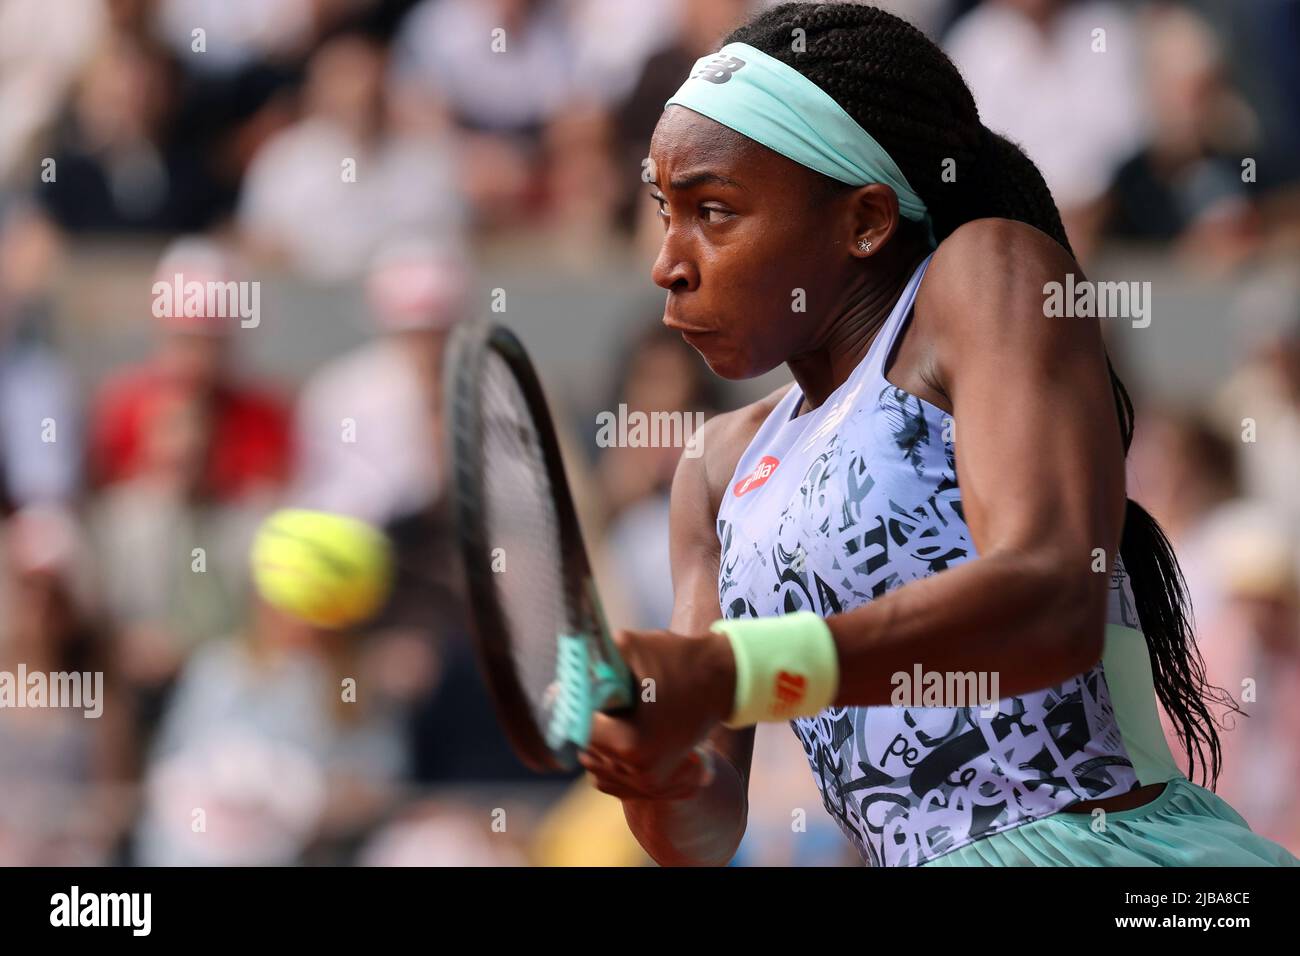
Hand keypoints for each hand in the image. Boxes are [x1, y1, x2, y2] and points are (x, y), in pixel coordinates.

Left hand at [580, 627, 733, 800]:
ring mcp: (649, 784)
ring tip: (613, 714)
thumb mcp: (630, 646)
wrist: (721, 680)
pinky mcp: (657, 786)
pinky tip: (619, 734)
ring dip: (596, 741)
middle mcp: (640, 771)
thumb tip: (560, 678)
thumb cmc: (677, 660)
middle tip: (596, 699)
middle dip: (588, 722)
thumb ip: (590, 660)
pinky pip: (610, 778)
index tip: (570, 690)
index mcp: (631, 743)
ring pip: (594, 764)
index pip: (580, 727)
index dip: (574, 705)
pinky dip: (608, 759)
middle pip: (586, 747)